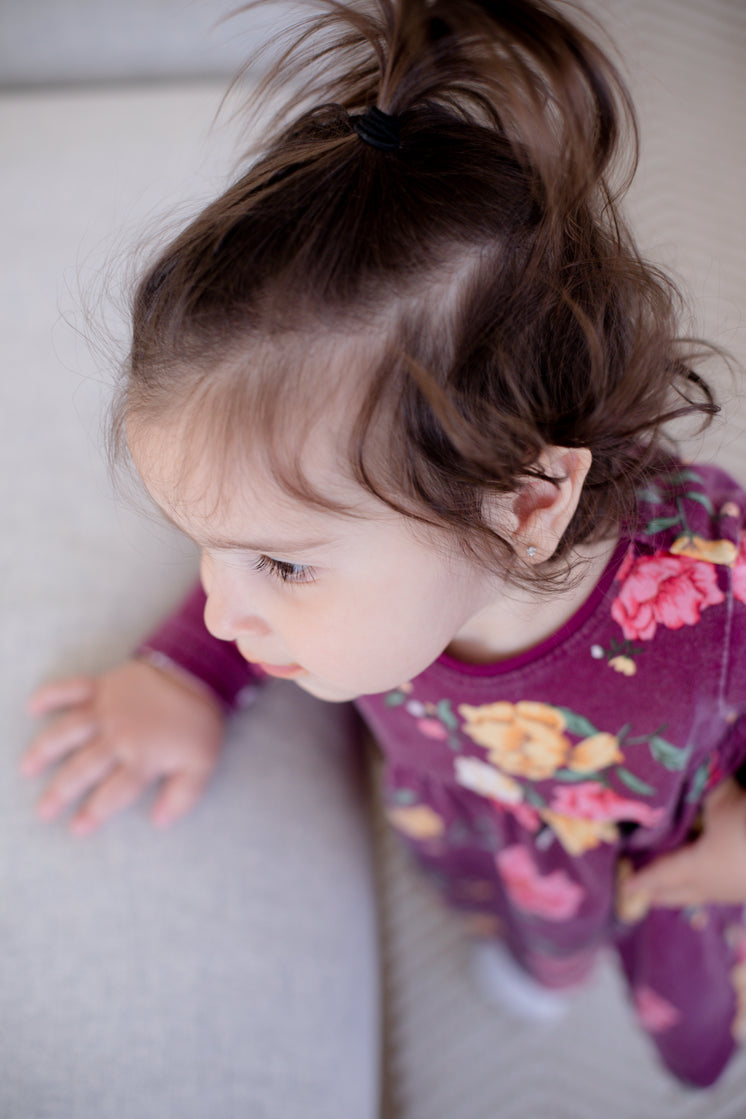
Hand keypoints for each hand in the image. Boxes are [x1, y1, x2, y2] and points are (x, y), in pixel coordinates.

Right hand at [23, 659, 224, 834]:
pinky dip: (51, 695)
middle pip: (85, 768)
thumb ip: (182, 797)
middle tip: (43, 811)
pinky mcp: (102, 685)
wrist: (197, 672)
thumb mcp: (201, 764)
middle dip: (61, 792)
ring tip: (26, 769)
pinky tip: (32, 708)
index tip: (76, 829)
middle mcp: (120, 736)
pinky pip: (71, 688)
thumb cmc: (197, 723)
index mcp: (144, 758)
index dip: (95, 812)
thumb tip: (159, 823)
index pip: (115, 792)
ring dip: (45, 750)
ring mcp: (107, 709)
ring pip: (69, 731)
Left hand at [617, 778, 745, 920]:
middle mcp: (718, 886)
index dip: (644, 879)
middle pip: (682, 893)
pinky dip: (708, 885)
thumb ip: (700, 795)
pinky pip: (723, 890)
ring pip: (705, 894)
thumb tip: (686, 783)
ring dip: (686, 891)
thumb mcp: (723, 800)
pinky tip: (711, 880)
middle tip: (644, 893)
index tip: (628, 885)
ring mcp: (740, 891)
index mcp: (701, 869)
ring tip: (674, 888)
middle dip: (661, 893)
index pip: (663, 875)